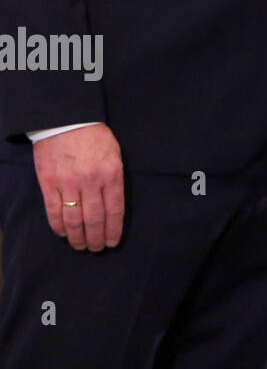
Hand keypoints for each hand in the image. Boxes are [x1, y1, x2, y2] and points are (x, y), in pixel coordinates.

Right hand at [32, 123, 124, 251]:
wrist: (67, 120)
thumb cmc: (96, 137)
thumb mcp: (115, 154)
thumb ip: (114, 179)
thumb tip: (112, 206)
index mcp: (111, 173)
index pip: (114, 210)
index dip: (113, 229)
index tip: (113, 242)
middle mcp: (90, 181)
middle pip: (94, 219)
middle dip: (96, 238)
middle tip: (97, 248)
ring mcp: (68, 183)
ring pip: (73, 220)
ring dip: (77, 237)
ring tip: (81, 246)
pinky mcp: (48, 184)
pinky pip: (54, 211)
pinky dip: (59, 227)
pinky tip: (64, 234)